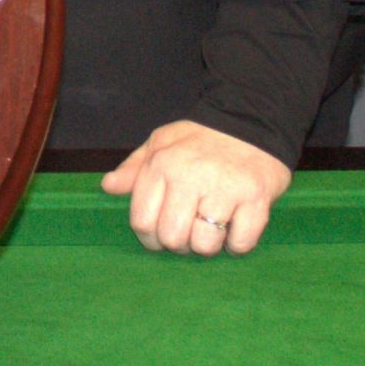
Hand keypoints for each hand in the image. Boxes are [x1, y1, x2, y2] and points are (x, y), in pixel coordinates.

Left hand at [101, 121, 289, 256]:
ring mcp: (225, 189)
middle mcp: (190, 177)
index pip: (142, 222)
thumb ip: (134, 167)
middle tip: (190, 231)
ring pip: (205, 245)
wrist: (253, 120)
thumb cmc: (201, 138)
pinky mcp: (256, 198)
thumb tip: (108, 186)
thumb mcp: (161, 142)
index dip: (150, 239)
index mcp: (162, 164)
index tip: (161, 236)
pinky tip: (236, 226)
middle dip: (180, 245)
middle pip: (172, 238)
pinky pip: (240, 243)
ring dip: (209, 245)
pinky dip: (237, 243)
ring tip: (213, 227)